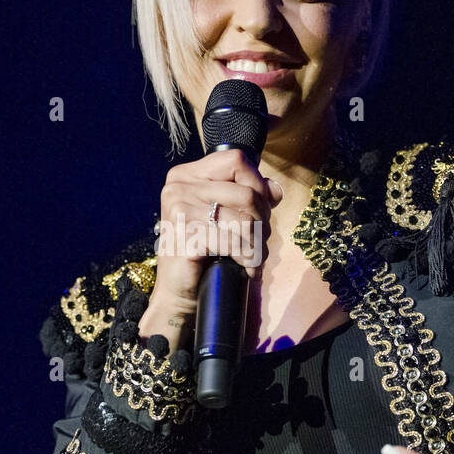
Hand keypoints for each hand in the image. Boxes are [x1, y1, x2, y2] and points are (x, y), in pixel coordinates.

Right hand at [150, 148, 282, 307]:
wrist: (179, 293)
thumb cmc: (203, 253)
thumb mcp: (226, 218)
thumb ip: (250, 196)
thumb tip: (275, 189)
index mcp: (186, 176)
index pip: (236, 160)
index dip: (257, 184)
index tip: (260, 210)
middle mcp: (178, 187)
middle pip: (246, 192)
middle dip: (262, 221)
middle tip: (258, 241)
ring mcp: (179, 210)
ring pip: (245, 220)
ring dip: (257, 244)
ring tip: (252, 256)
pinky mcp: (185, 235)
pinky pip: (234, 242)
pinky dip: (248, 257)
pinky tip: (246, 267)